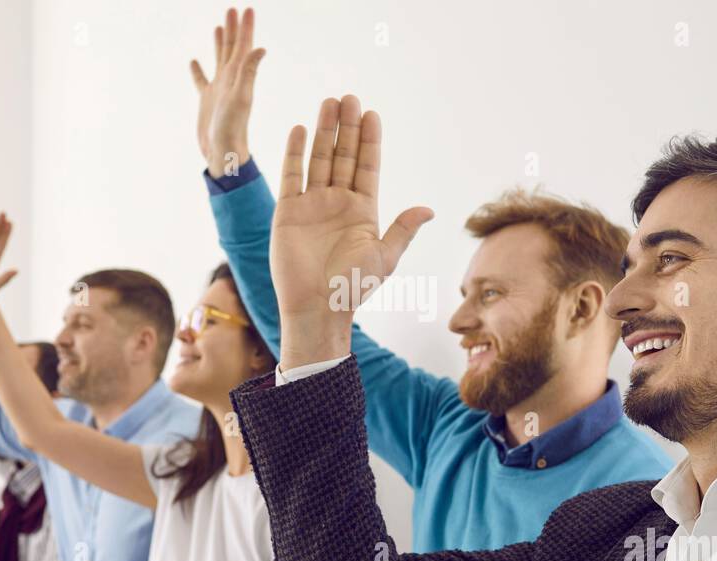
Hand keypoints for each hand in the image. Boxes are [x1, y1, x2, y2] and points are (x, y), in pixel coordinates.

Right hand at [192, 7, 265, 178]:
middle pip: (233, 48)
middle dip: (233, 28)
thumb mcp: (241, 98)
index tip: (246, 8)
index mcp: (239, 76)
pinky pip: (202, 80)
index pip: (244, 46)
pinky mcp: (207, 100)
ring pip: (219, 59)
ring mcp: (219, 89)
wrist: (223, 153)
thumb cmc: (232, 130)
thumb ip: (249, 73)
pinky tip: (194, 61)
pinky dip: (198, 70)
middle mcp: (230, 79)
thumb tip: (261, 48)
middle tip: (232, 8)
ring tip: (219, 26)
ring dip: (220, 42)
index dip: (245, 27)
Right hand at [271, 95, 432, 367]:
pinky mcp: (288, 211)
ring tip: (329, 103)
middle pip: (343, 155)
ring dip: (324, 131)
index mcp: (363, 210)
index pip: (367, 166)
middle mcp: (338, 202)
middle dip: (347, 127)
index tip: (372, 114)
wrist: (317, 307)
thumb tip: (428, 209)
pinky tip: (301, 130)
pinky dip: (295, 152)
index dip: (369, 140)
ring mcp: (312, 204)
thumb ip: (402, 229)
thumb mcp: (384, 257)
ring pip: (319, 159)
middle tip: (350, 97)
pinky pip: (292, 175)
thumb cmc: (353, 287)